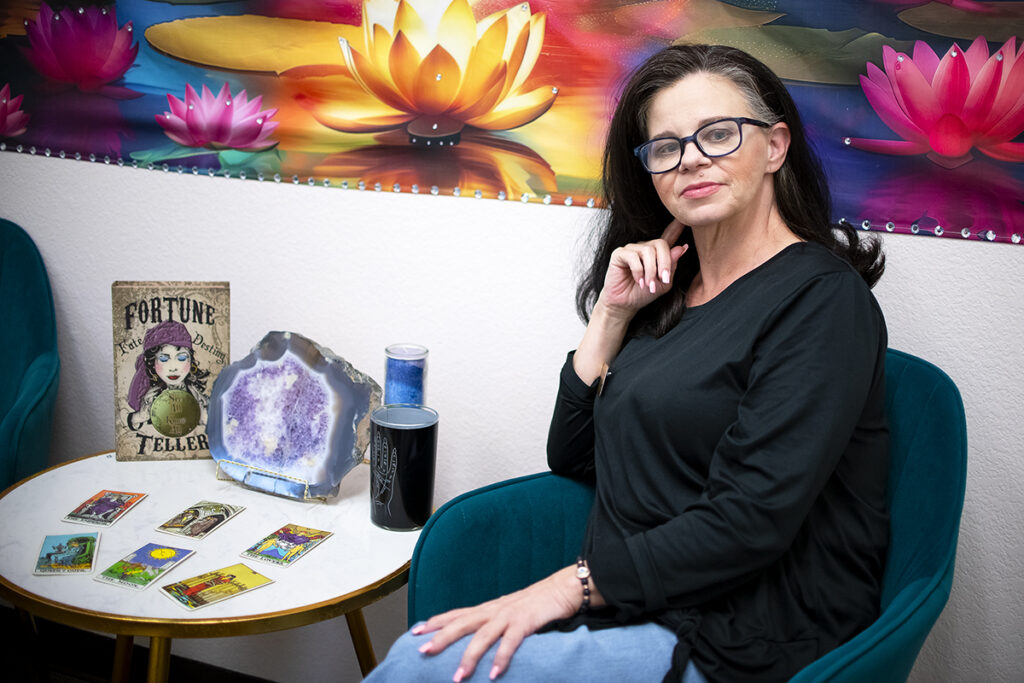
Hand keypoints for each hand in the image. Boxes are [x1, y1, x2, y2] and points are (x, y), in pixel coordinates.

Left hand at [414, 565, 598, 680]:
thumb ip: (492, 625)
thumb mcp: (508, 614)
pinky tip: (494, 674)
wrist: (561, 589)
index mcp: (488, 609)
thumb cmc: (535, 605)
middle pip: (462, 623)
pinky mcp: (526, 621)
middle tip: (423, 651)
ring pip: (483, 636)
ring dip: (469, 657)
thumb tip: (475, 640)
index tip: (415, 632)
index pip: (456, 614)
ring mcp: (509, 615)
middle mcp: (494, 610)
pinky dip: (501, 658)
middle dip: (441, 638)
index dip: (436, 622)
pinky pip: (511, 642)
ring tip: (457, 677)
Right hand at [597, 219, 687, 319]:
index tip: (684, 218)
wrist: (625, 305)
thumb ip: (672, 266)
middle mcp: (644, 248)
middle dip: (664, 263)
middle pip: (660, 244)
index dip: (676, 227)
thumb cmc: (643, 294)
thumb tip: (682, 248)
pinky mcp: (619, 254)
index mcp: (656, 254)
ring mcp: (631, 249)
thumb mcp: (664, 283)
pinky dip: (638, 271)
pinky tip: (639, 281)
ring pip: (647, 251)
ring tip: (649, 285)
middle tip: (663, 279)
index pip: (668, 237)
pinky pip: (633, 257)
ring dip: (651, 271)